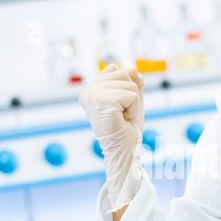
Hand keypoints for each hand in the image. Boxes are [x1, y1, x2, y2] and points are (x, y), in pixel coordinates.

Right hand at [78, 64, 145, 208]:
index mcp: (90, 89)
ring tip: (123, 117)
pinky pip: (131, 95)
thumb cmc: (127, 128)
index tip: (120, 107)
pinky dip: (133, 109)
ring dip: (133, 103)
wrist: (126, 152)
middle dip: (131, 94)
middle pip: (124, 73)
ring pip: (129, 83)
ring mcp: (92, 97)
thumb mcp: (132, 98)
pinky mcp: (102, 104)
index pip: (116, 68)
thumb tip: (132, 69)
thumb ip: (132, 80)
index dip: (127, 87)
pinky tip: (123, 120)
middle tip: (123, 114)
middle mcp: (87, 91)